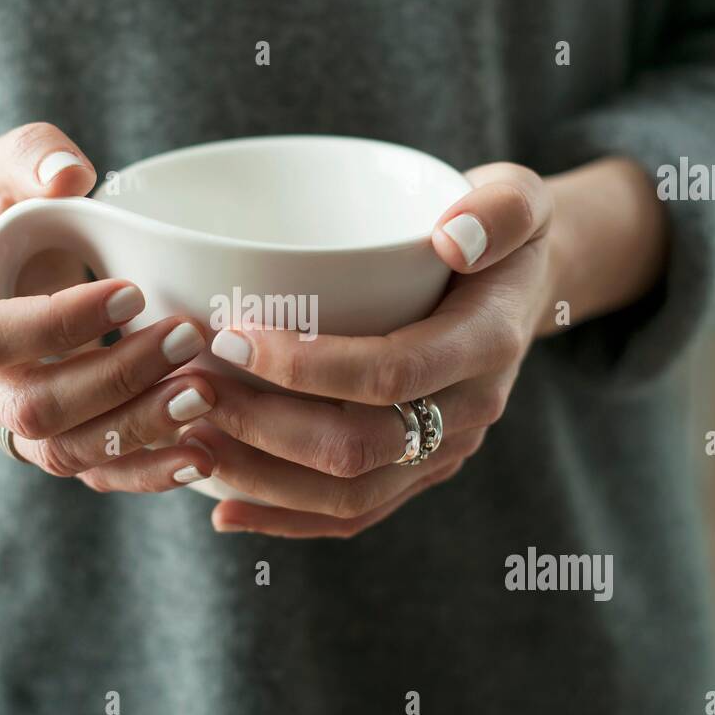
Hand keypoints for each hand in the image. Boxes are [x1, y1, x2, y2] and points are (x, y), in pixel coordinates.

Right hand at [0, 123, 216, 491]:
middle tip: (185, 340)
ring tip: (203, 396)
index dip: (57, 323)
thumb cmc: (2, 214)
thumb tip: (68, 175)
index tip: (132, 291)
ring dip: (137, 429)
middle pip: (29, 406)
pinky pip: (88, 475)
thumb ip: (30, 156)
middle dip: (114, 379)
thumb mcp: (3, 169)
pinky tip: (200, 454)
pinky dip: (146, 471)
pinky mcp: (43, 443)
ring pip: (59, 452)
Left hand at [180, 163, 558, 536]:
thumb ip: (502, 209)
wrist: (523, 286)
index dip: (307, 366)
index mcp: (487, 344)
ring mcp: (444, 449)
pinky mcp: (419, 469)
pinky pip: (354, 513)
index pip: (391, 372)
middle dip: (266, 427)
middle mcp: (470, 411)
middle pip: (359, 446)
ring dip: (262, 478)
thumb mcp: (522, 195)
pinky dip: (287, 518)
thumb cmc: (504, 231)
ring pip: (350, 494)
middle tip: (193, 391)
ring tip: (191, 443)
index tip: (233, 335)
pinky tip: (225, 510)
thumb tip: (453, 239)